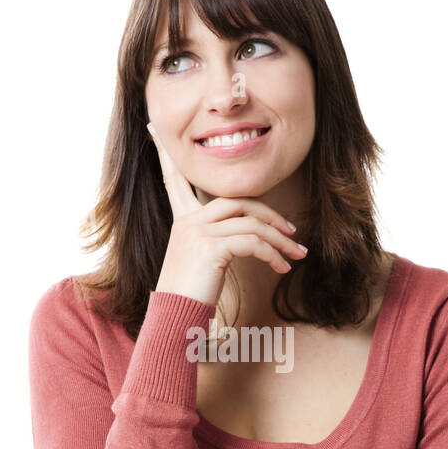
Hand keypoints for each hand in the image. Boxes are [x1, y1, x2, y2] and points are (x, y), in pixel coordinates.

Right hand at [146, 122, 306, 306]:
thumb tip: (246, 238)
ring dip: (280, 240)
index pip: (173, 180)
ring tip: (296, 255)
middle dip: (270, 216)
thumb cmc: (189, 297)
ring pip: (252, 223)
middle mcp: (187, 222)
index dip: (163, 154)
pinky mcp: (211, 248)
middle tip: (292, 233)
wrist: (175, 321)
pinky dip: (273, 254)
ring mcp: (197, 232)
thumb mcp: (199, 262)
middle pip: (238, 201)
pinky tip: (281, 268)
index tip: (152, 128)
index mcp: (182, 221)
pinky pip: (253, 242)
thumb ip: (215, 241)